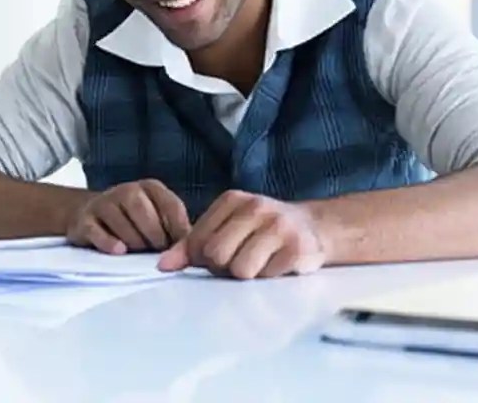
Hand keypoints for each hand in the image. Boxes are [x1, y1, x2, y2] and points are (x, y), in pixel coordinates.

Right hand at [65, 179, 190, 254]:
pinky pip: (97, 232)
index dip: (177, 229)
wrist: (90, 215)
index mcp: (150, 188)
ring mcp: (103, 204)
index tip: (179, 248)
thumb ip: (174, 229)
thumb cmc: (132, 222)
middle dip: (154, 236)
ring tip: (136, 252)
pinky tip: (119, 251)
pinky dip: (109, 243)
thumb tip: (194, 247)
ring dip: (133, 242)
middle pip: (143, 211)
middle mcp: (126, 190)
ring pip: (121, 222)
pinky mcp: (84, 220)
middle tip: (156, 252)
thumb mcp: (156, 219)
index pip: (170, 205)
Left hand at [157, 191, 327, 278]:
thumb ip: (191, 246)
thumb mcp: (226, 228)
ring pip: (241, 270)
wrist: (314, 227)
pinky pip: (267, 277)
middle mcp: (255, 208)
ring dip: (247, 275)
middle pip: (216, 255)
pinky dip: (269, 277)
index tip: (218, 256)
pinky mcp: (298, 248)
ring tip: (259, 262)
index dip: (203, 258)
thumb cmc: (262, 231)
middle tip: (239, 261)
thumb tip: (163, 265)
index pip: (197, 241)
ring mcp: (279, 226)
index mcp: (232, 200)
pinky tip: (277, 264)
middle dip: (224, 267)